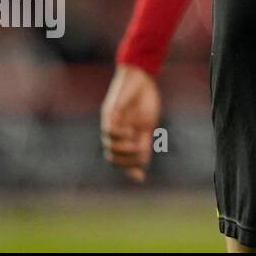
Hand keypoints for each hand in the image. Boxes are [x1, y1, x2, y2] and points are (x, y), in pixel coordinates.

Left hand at [100, 64, 160, 182]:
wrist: (142, 78)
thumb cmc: (145, 101)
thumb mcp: (147, 126)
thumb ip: (144, 144)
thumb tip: (143, 164)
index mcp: (124, 137)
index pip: (120, 160)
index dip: (128, 169)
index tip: (140, 177)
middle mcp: (114, 133)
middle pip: (112, 157)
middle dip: (126, 162)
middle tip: (141, 156)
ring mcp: (110, 124)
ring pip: (109, 146)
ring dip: (123, 150)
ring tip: (136, 145)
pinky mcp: (109, 113)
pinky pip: (109, 131)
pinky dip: (120, 136)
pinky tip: (130, 132)